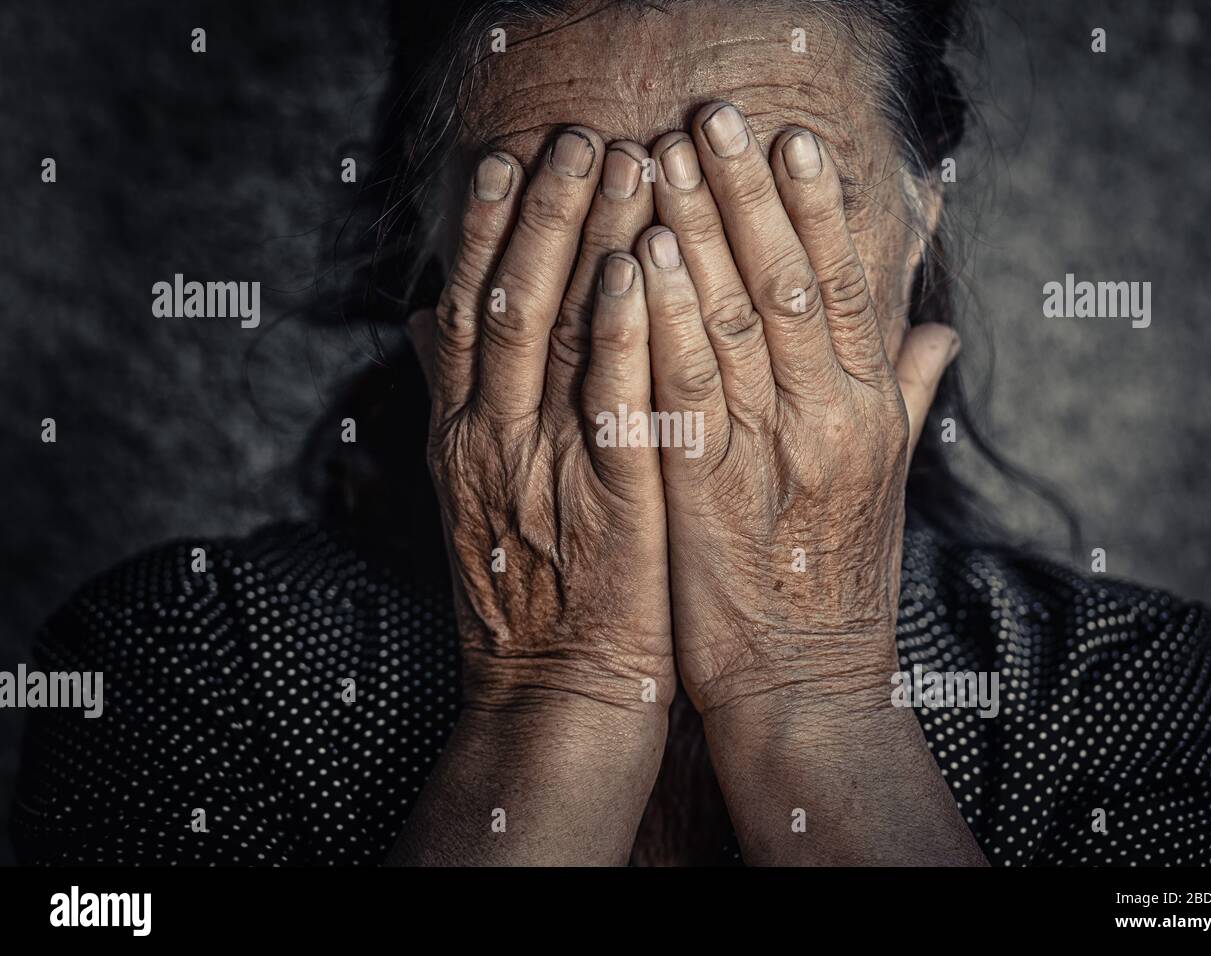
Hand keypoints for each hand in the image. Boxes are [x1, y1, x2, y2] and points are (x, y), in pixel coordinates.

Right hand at [395, 129, 669, 864]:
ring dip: (584, 240)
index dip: (488, 229)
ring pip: (553, 332)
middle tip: (577, 136)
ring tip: (619, 163)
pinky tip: (639, 265)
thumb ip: (457, 404)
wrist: (552, 702)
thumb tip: (425, 322)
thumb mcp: (473, 498)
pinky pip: (610, 400)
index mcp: (464, 434)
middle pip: (506, 298)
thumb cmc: (528, 596)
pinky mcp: (605, 500)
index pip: (469, 309)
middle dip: (542, 210)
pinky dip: (620, 328)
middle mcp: (489, 438)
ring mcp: (542, 466)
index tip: (514, 159)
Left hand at [636, 102, 981, 863]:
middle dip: (750, 196)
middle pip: (791, 286)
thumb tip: (938, 325)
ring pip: (735, 322)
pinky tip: (637, 257)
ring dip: (699, 234)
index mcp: (871, 414)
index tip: (791, 143)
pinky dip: (663, 318)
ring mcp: (768, 453)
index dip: (818, 211)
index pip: (849, 290)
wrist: (808, 688)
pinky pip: (684, 388)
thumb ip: (909, 397)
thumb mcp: (888, 486)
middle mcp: (828, 421)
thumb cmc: (840, 584)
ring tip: (668, 158)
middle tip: (718, 117)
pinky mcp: (707, 487)